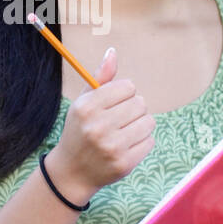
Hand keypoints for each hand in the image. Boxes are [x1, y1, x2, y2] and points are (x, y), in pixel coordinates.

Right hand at [49, 46, 154, 200]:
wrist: (73, 171)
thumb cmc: (80, 130)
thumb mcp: (83, 102)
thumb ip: (100, 78)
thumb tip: (112, 51)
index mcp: (87, 107)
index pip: (128, 87)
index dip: (124, 93)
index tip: (114, 103)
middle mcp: (98, 126)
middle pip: (140, 103)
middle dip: (133, 109)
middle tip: (120, 119)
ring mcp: (112, 147)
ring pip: (148, 122)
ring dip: (140, 125)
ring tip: (124, 132)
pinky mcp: (124, 163)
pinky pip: (149, 142)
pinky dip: (142, 142)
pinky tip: (126, 146)